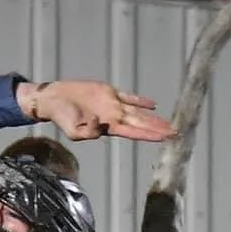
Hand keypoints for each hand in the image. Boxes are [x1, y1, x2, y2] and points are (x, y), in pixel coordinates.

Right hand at [16, 79, 174, 143]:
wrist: (55, 100)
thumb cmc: (62, 117)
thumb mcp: (72, 129)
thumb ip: (88, 131)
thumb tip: (101, 127)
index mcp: (108, 127)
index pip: (134, 132)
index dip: (149, 134)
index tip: (164, 138)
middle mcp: (114, 117)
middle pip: (141, 124)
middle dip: (158, 129)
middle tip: (175, 133)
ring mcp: (113, 105)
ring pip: (138, 112)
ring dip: (153, 118)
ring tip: (169, 124)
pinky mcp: (108, 93)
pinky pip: (128, 97)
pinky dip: (140, 101)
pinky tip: (153, 105)